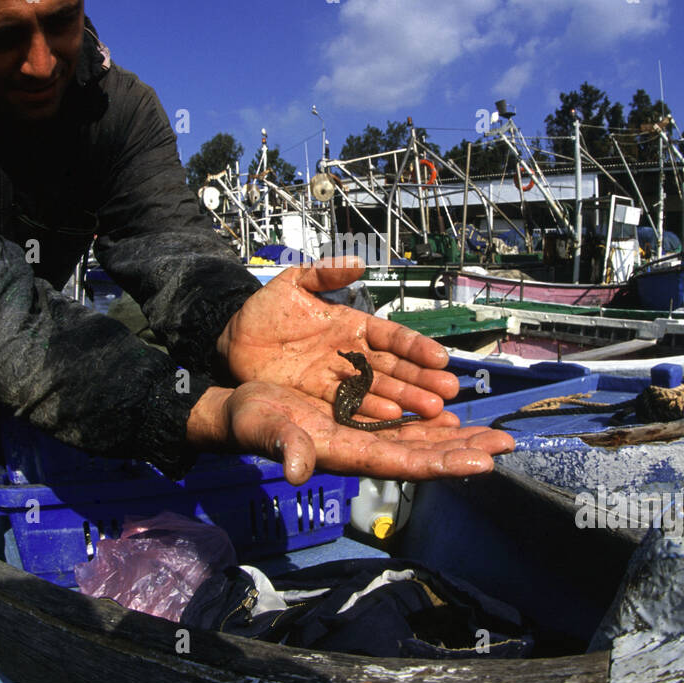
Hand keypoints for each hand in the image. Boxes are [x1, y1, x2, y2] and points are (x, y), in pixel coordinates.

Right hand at [187, 382, 512, 484]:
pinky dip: (432, 422)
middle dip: (464, 450)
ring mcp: (364, 433)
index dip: (441, 462)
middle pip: (423, 453)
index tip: (480, 462)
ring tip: (493, 434)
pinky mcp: (361, 418)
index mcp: (345, 453)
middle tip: (506, 443)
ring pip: (419, 439)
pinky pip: (405, 423)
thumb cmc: (251, 421)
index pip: (403, 461)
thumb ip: (283, 447)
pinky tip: (454, 418)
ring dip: (457, 438)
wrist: (240, 410)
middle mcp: (362, 447)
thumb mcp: (264, 428)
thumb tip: (296, 470)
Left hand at [216, 257, 455, 421]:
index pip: (392, 336)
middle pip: (394, 368)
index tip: (440, 358)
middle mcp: (353, 353)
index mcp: (353, 325)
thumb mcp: (294, 282)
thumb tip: (357, 263)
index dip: (416, 347)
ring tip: (432, 411)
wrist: (234, 338)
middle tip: (448, 392)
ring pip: (379, 389)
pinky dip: (373, 412)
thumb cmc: (266, 309)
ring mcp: (339, 377)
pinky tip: (394, 419)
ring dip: (406, 400)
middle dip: (422, 380)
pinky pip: (352, 405)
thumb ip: (325, 272)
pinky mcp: (321, 396)